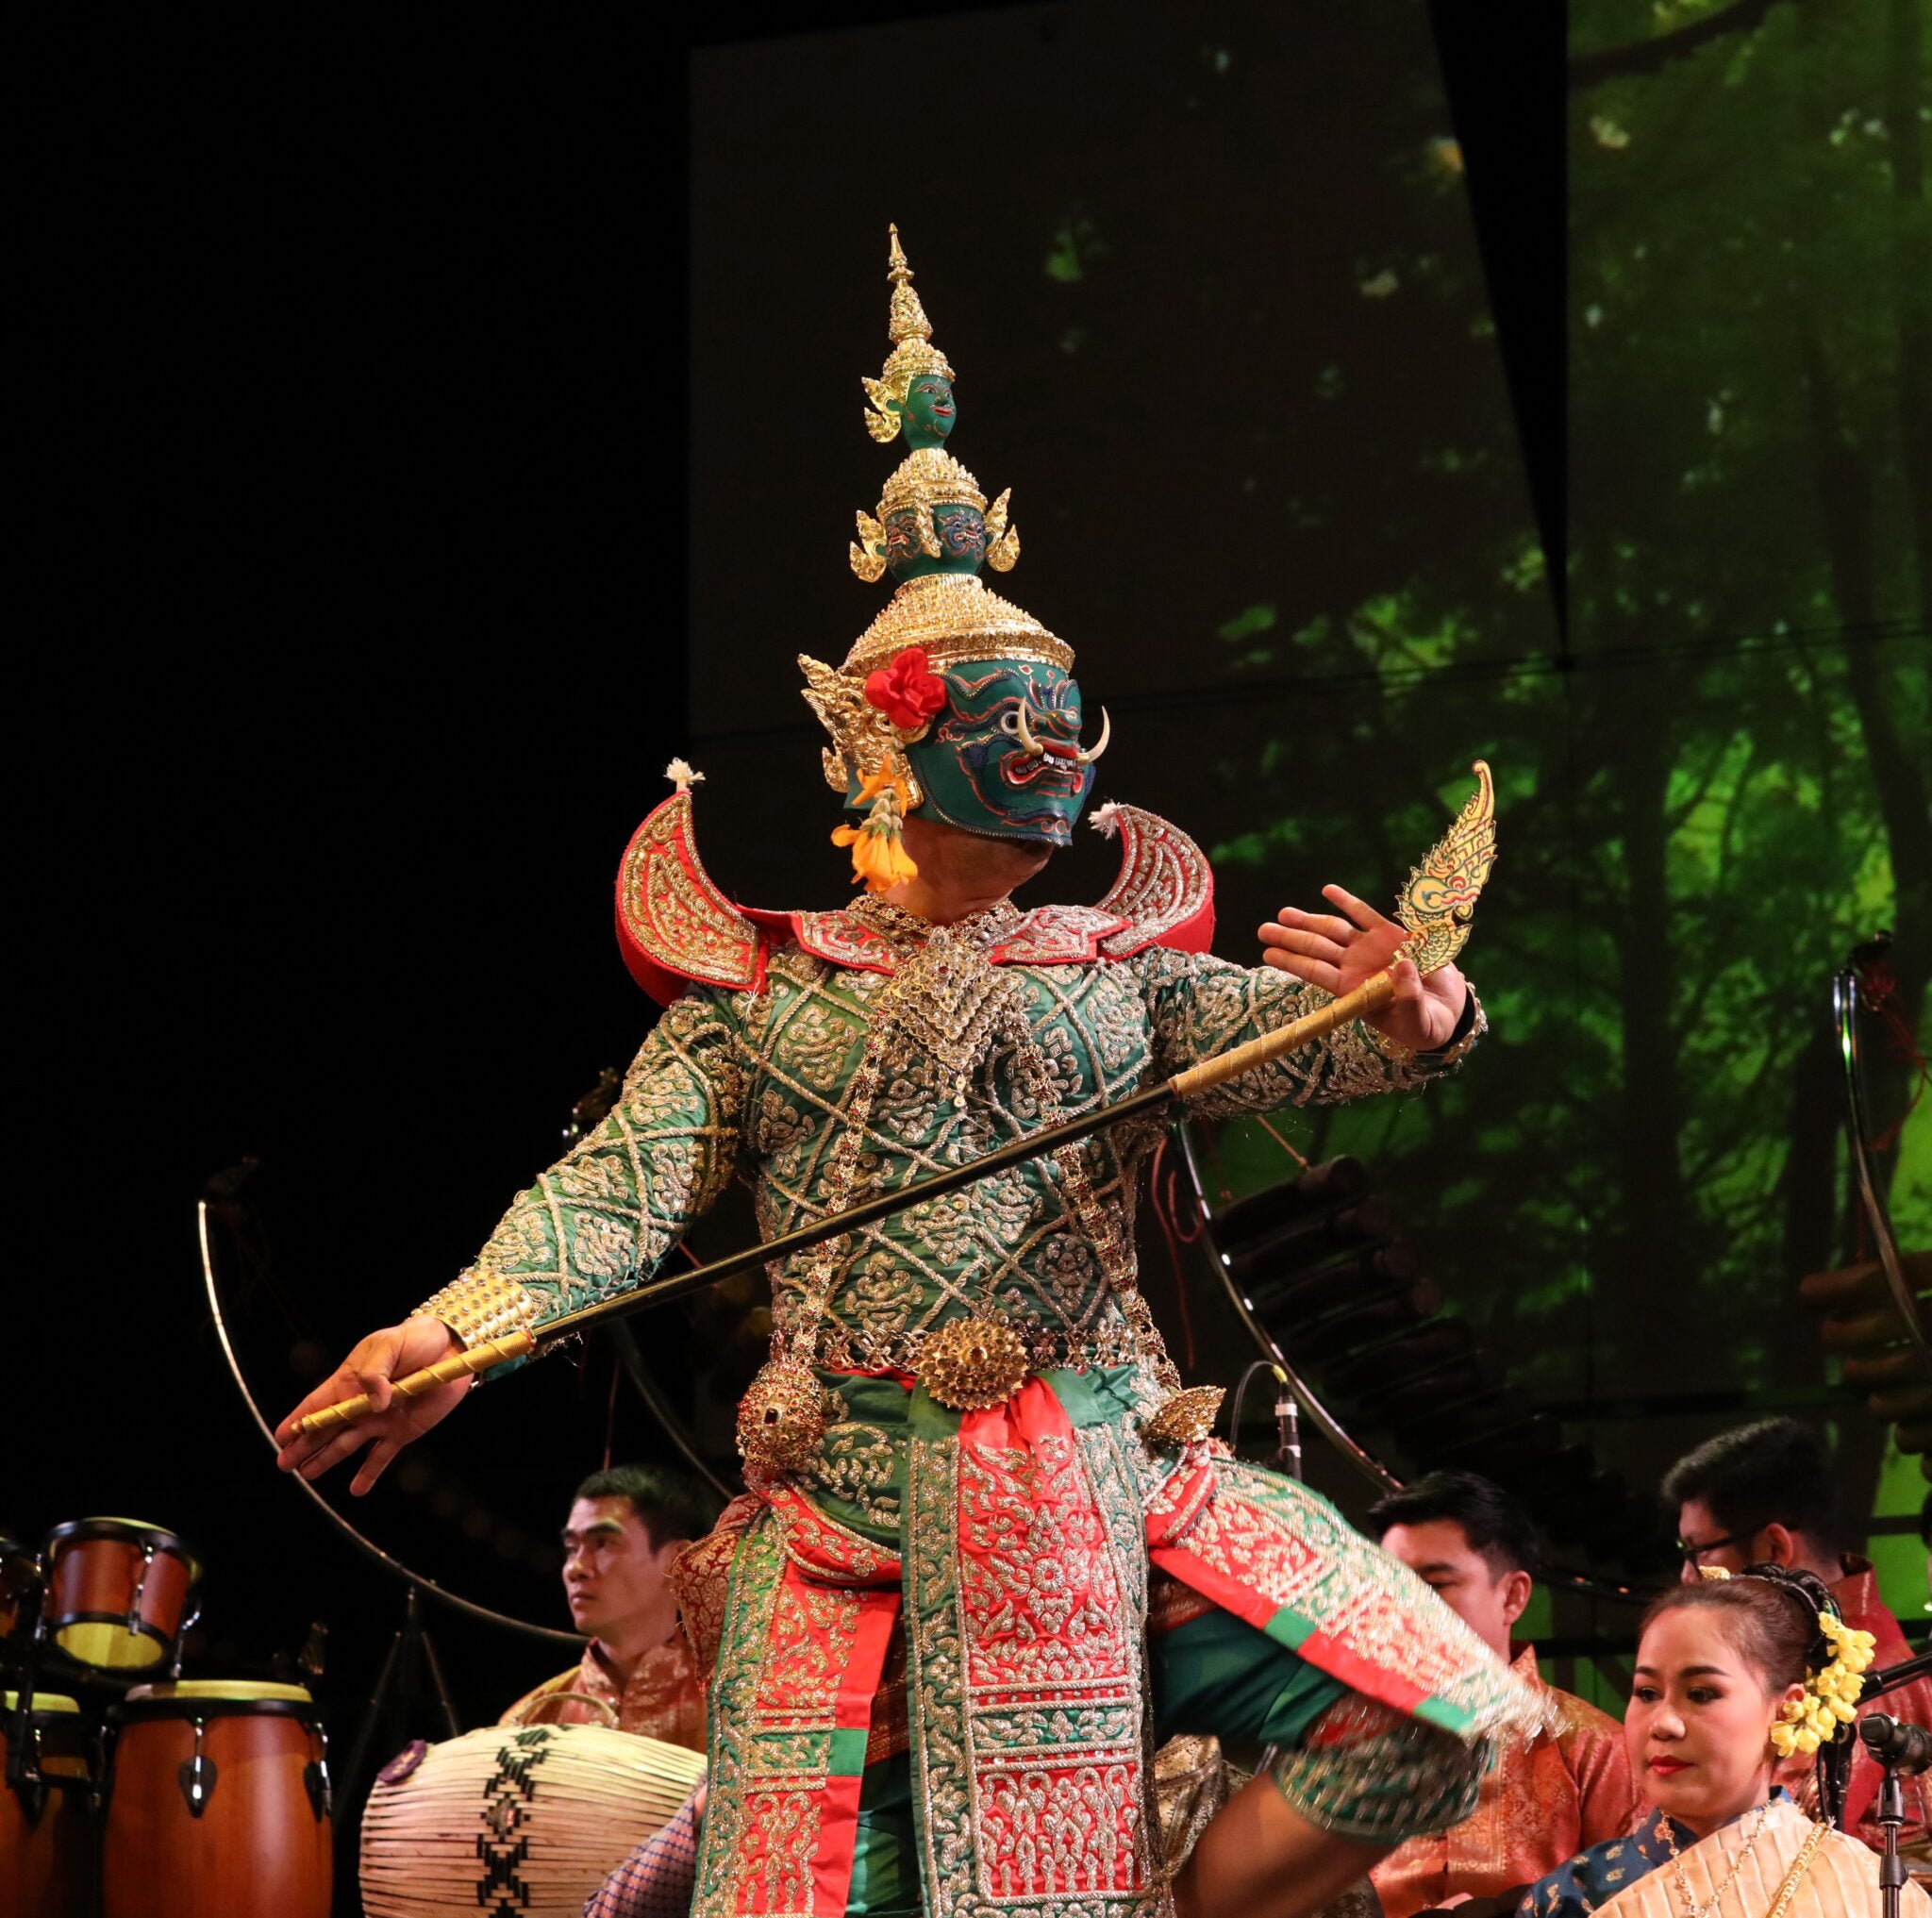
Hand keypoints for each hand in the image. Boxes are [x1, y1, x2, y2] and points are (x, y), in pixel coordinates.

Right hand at [274, 1315, 471, 1495]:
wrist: (452, 1347)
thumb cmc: (416, 1339)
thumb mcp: (390, 1345)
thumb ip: (376, 1372)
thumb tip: (374, 1403)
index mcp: (350, 1381)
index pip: (317, 1404)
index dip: (298, 1420)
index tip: (280, 1437)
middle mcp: (361, 1405)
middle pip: (326, 1429)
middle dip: (304, 1446)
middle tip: (284, 1464)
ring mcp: (380, 1420)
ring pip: (347, 1445)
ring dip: (327, 1460)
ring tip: (308, 1473)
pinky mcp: (402, 1431)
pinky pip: (382, 1456)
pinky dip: (369, 1473)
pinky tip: (356, 1490)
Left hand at [1257, 883, 1466, 1052]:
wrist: (1446, 1009)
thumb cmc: (1424, 1022)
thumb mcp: (1417, 1017)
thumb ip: (1409, 996)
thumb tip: (1402, 965)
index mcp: (1353, 990)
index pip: (1316, 973)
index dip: (1292, 962)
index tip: (1267, 955)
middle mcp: (1355, 967)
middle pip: (1316, 949)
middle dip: (1290, 938)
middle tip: (1263, 929)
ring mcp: (1370, 948)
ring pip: (1333, 930)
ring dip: (1309, 920)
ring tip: (1284, 913)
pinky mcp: (1391, 934)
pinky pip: (1365, 914)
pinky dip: (1347, 902)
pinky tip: (1328, 890)